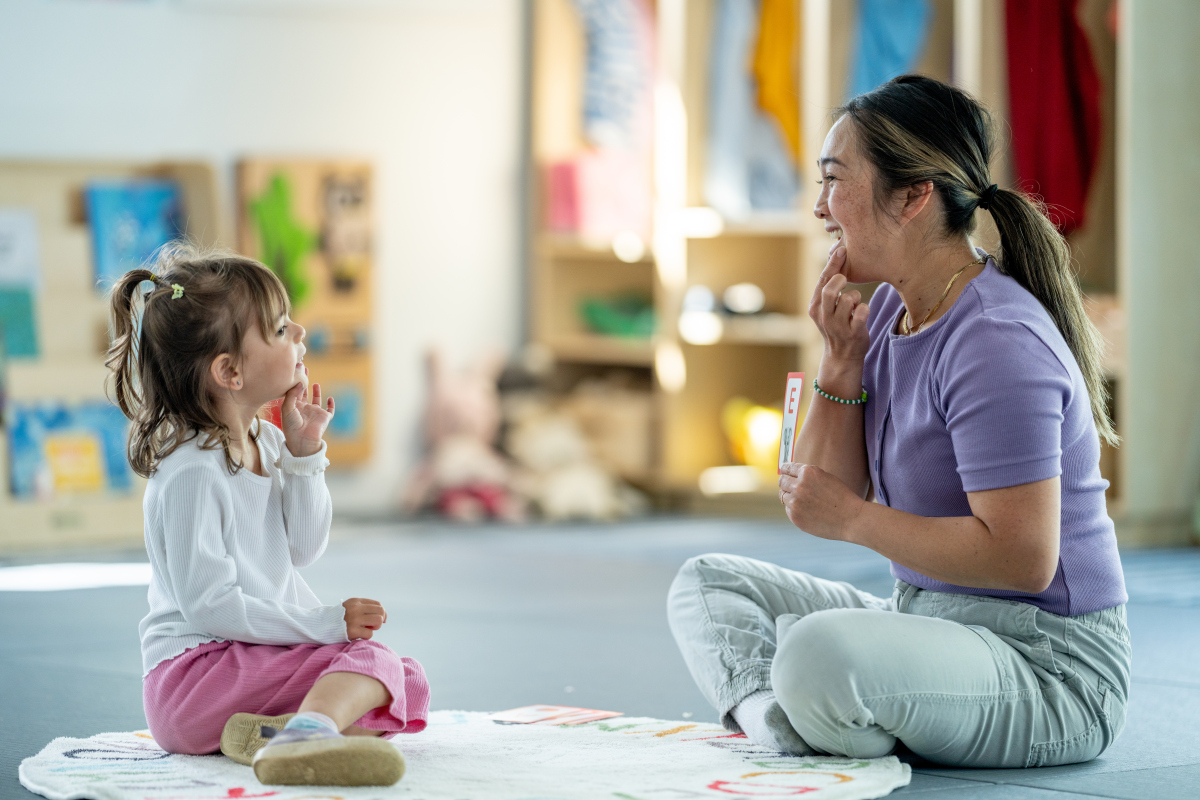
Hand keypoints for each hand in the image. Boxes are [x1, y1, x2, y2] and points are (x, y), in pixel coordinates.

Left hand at [281, 369, 334, 457]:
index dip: (295, 381)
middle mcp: (304, 409)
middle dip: (304, 382)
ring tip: (315, 384)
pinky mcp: (324, 417)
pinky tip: (329, 399)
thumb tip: (300, 382)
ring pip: (316, 400)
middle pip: (304, 393)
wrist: (302, 440)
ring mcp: (315, 413)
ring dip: (316, 392)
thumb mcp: (287, 408)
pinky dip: (331, 404)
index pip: (294, 391)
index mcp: (294, 407)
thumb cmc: (291, 426)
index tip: (296, 369)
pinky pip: (330, 410)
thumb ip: (292, 394)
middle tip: (304, 369)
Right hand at [343, 597, 386, 639]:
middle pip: (380, 611)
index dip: (382, 613)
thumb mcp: (351, 607)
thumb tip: (384, 617)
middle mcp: (356, 609)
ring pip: (378, 621)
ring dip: (375, 627)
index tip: (381, 619)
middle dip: (380, 620)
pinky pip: (370, 634)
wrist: (322, 626)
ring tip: (366, 629)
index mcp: (356, 602)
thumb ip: (365, 608)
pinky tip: (358, 635)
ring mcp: (354, 620)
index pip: (378, 604)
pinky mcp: (352, 631)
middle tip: (372, 625)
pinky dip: (366, 636)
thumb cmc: (340, 618)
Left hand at [778, 462, 866, 540]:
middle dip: (786, 483)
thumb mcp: (825, 477)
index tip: (784, 472)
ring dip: (790, 497)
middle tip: (791, 487)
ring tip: (804, 501)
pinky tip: (808, 511)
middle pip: (782, 481)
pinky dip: (795, 509)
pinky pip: (789, 510)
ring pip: (783, 496)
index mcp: (808, 472)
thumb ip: (808, 475)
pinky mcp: (795, 517)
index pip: (787, 468)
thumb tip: (790, 474)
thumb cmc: (841, 497)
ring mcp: (795, 502)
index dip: (785, 470)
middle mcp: (799, 486)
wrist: (851, 518)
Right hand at [809, 246, 870, 368]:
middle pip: (831, 288)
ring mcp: (837, 326)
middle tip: (847, 283)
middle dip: (841, 280)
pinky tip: (861, 314)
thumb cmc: (837, 326)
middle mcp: (823, 316)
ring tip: (854, 306)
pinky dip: (865, 309)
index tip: (842, 249)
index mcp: (815, 307)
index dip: (833, 264)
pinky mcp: (853, 333)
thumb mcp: (827, 309)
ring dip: (856, 298)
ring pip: (849, 298)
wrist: (841, 356)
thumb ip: (829, 289)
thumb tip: (836, 258)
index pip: (822, 281)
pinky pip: (862, 311)